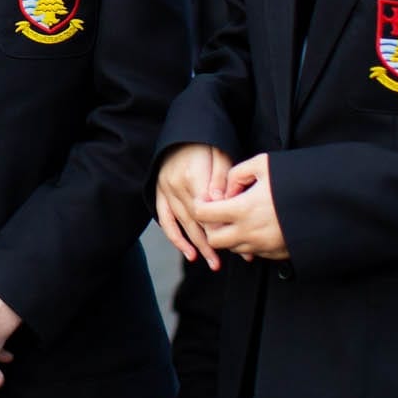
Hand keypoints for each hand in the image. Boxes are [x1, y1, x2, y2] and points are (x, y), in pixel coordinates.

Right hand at [155, 143, 233, 268]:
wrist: (183, 134)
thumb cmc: (206, 145)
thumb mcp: (220, 155)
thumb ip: (220, 179)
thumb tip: (219, 201)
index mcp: (192, 175)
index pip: (206, 209)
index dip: (220, 227)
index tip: (237, 242)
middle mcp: (175, 185)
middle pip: (195, 220)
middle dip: (213, 243)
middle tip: (228, 260)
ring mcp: (166, 191)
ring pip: (183, 224)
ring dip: (197, 246)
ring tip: (212, 263)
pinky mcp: (160, 194)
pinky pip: (165, 220)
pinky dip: (176, 238)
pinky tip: (188, 253)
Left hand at [192, 153, 286, 261]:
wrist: (330, 202)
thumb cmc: (296, 179)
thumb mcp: (264, 165)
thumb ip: (236, 174)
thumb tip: (225, 190)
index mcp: (244, 209)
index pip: (203, 215)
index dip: (200, 206)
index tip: (208, 199)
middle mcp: (251, 232)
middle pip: (214, 239)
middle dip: (213, 227)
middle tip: (222, 212)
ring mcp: (265, 246)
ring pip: (233, 248)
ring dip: (231, 235)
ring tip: (244, 216)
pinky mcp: (277, 254)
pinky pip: (254, 252)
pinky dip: (250, 242)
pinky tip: (261, 225)